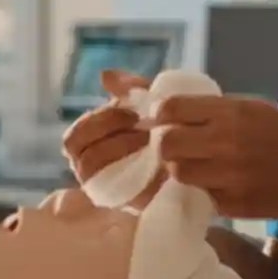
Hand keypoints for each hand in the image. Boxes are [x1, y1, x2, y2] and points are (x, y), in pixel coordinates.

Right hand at [61, 70, 161, 207]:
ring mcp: (108, 187)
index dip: (96, 121)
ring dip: (119, 149)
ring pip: (92, 170)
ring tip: (150, 141)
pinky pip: (117, 192)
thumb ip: (130, 89)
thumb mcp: (151, 102)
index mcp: (93, 143)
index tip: (130, 112)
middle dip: (108, 133)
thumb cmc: (168, 127)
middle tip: (141, 126)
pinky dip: (134, 173)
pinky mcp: (127, 203)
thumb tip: (105, 75)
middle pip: (79, 153)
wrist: (202, 156)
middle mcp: (93, 168)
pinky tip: (157, 160)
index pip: (74, 136)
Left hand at [153, 95, 277, 219]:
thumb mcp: (255, 109)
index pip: (171, 109)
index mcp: (230, 112)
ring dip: (183, 170)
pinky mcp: (232, 204)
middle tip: (179, 149)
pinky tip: (221, 185)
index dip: (163, 116)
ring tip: (200, 168)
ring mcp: (227, 176)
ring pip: (178, 173)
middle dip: (167, 146)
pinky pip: (201, 195)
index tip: (167, 122)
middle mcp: (225, 142)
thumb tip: (175, 113)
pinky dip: (205, 191)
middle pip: (166, 144)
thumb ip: (217, 110)